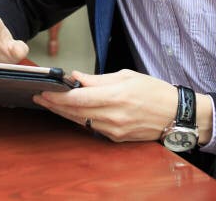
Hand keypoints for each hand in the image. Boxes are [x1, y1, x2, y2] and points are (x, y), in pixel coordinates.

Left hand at [33, 69, 177, 142]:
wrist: (175, 114)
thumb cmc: (154, 91)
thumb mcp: (126, 76)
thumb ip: (97, 79)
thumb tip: (75, 77)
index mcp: (117, 96)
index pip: (79, 98)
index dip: (58, 96)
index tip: (44, 90)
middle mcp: (114, 116)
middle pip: (75, 112)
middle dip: (55, 104)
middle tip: (40, 97)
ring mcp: (115, 129)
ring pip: (81, 121)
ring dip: (64, 112)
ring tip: (49, 103)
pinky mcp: (117, 138)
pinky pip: (92, 127)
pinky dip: (79, 118)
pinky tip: (70, 111)